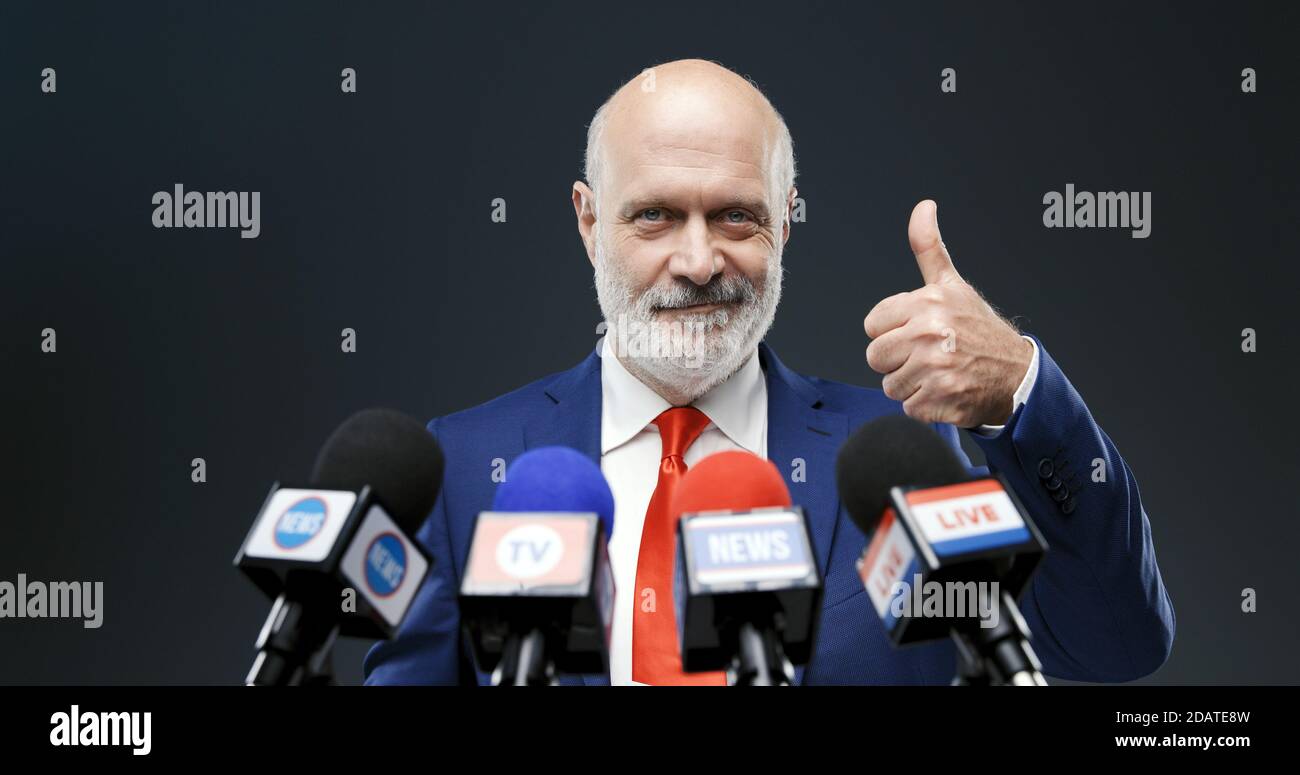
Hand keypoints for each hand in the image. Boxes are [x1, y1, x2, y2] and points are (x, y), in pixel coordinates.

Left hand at [864, 200, 1033, 427]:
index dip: (892, 331)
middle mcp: (930, 332)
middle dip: (898, 360)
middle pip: (876, 356)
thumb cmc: (978, 329)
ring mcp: (935, 368)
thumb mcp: (952, 285)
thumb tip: (923, 206)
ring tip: (939, 373)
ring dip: (911, 385)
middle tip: (928, 355)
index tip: (918, 331)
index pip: (873, 325)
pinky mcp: (939, 399)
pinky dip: (925, 405)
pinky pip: (907, 407)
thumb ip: (929, 248)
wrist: (1016, 375)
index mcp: (928, 302)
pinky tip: (946, 391)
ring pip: (889, 385)